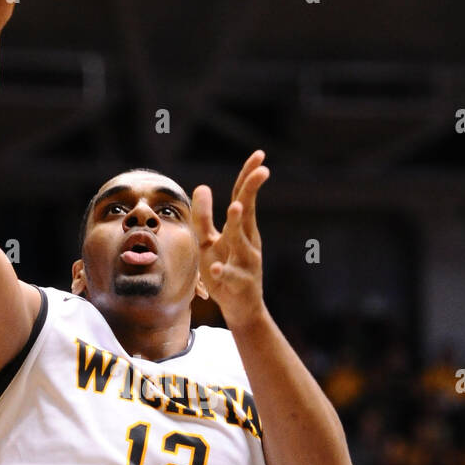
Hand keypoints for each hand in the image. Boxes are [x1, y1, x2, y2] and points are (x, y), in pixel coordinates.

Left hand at [191, 151, 268, 331]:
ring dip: (238, 224)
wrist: (242, 309)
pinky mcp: (239, 285)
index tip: (260, 155)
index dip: (250, 177)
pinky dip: (224, 272)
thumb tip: (202, 187)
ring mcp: (245, 263)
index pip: (245, 198)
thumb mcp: (211, 242)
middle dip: (252, 191)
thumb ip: (204, 217)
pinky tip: (216, 268)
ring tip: (235, 207)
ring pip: (241, 242)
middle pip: (248, 213)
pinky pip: (231, 277)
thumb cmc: (226, 270)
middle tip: (262, 171)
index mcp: (242, 230)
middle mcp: (248, 242)